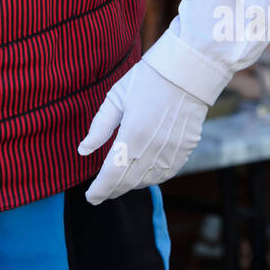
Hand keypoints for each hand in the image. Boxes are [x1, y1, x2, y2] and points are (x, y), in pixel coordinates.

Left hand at [78, 57, 207, 202]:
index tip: (89, 197)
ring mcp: (171, 152)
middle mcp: (152, 148)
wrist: (186, 72)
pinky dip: (151, 179)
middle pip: (128, 182)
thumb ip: (99, 128)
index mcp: (132, 135)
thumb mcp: (116, 98)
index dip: (99, 190)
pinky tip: (142, 175)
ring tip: (118, 183)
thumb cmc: (147, 80)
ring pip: (147, 181)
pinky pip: (166, 174)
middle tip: (100, 193)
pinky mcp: (185, 150)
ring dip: (130, 185)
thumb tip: (83, 151)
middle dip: (112, 190)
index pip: (111, 174)